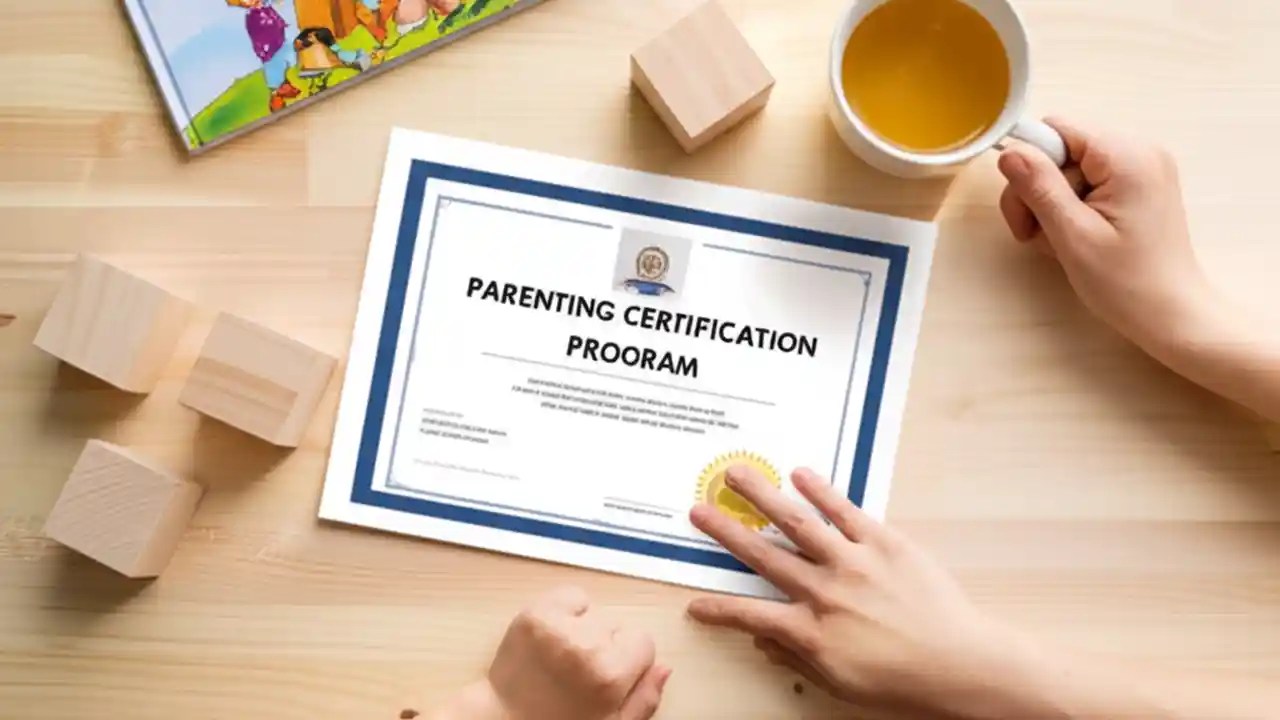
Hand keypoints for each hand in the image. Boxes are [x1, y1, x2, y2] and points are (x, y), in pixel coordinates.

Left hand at [438, 587, 669, 719]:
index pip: (643, 641)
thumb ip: (644, 700)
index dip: (629, 660)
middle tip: (581, 671)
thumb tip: (665, 668)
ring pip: (594, 612)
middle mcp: (587, 645)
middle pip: (617, 626)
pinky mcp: (534, 614)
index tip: (609, 676)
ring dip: (585, 629)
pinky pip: (570, 596)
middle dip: (605, 645)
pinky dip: (567, 610)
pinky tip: (555, 636)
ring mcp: (558, 627)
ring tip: (564, 655)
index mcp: (611, 675)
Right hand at [688, 467, 1032, 718]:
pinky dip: (821, 491)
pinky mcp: (885, 543)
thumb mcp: (842, 683)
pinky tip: (799, 474)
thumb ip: (798, 658)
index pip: (750, 616)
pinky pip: (845, 511)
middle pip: (762, 556)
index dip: (718, 611)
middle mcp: (824, 592)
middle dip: (725, 532)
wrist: (961, 665)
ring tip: (737, 473)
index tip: (694, 604)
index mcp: (811, 631)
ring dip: (762, 496)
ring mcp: (853, 563)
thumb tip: (765, 641)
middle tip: (698, 509)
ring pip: (796, 522)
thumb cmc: (903, 682)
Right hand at [997, 119, 1219, 352]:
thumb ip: (1039, 187)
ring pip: (1069, 167)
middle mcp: (1139, 151)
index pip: (1057, 129)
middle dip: (1037, 189)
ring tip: (1056, 242)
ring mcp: (1141, 168)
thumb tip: (1010, 151)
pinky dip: (1070, 207)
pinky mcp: (1137, 186)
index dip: (1032, 163)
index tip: (1027, 206)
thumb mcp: (1072, 235)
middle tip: (1033, 234)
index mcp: (1127, 156)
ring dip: (1050, 203)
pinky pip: (1088, 181)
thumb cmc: (1125, 283)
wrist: (1171, 315)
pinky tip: (1073, 236)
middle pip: (1061, 149)